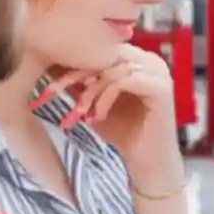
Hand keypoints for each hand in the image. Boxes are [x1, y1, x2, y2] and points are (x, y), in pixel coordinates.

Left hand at [32, 44, 176, 165]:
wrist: (146, 164)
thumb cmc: (123, 133)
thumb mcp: (94, 103)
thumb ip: (82, 84)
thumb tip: (54, 65)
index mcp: (138, 60)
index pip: (102, 50)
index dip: (75, 64)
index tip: (52, 85)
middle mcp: (151, 61)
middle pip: (107, 54)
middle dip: (79, 74)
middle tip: (57, 92)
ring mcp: (159, 73)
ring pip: (114, 67)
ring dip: (91, 90)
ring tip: (82, 113)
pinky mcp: (161, 88)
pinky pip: (126, 80)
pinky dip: (106, 97)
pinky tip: (99, 116)